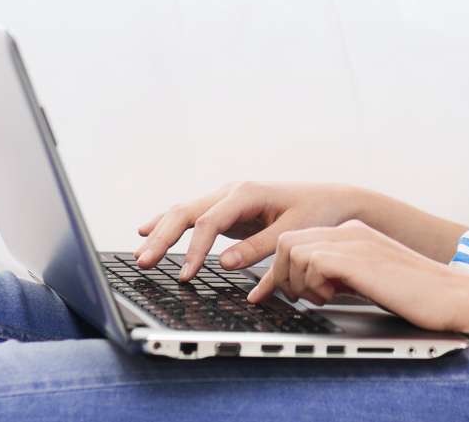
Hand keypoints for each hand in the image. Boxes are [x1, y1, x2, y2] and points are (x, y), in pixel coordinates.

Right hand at [135, 180, 363, 281]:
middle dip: (162, 238)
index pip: (209, 224)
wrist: (330, 198)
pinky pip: (191, 216)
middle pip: (187, 213)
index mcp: (245, 194)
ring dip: (160, 232)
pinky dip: (168, 224)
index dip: (194, 251)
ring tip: (139, 254)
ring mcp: (225, 198)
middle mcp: (230, 192)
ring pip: (184, 212)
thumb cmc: (315, 213)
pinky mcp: (225, 209)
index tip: (185, 276)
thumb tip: (223, 264)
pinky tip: (146, 230)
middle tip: (143, 262)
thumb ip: (257, 248)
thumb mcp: (291, 232)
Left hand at [243, 218, 468, 333]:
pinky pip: (311, 262)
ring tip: (324, 298)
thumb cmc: (417, 295)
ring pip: (292, 250)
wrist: (453, 295)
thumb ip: (343, 276)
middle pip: (287, 240)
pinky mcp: (359, 259)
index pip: (300, 240)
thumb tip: (312, 287)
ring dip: (298, 281)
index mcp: (354, 234)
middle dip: (285, 275)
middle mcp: (351, 232)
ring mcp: (355, 242)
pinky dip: (312, 284)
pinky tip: (334, 297)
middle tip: (307, 297)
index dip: (286, 270)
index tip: (289, 294)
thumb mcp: (371, 280)